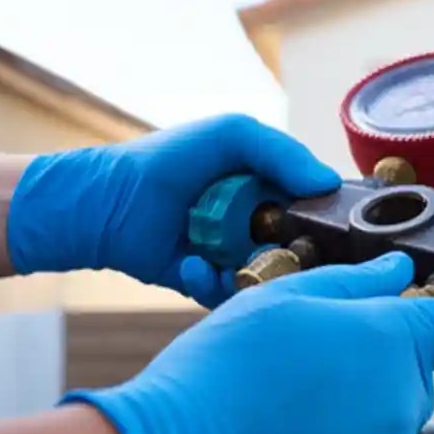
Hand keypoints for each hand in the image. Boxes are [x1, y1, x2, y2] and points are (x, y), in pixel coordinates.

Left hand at [6, 113, 339, 306]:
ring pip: (270, 279)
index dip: (327, 221)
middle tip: (277, 250)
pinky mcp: (211, 284)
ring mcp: (237, 257)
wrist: (104, 201)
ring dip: (252, 273)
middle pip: (303, 252)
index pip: (319, 210)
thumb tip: (328, 183)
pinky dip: (213, 284)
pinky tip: (192, 265)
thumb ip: (283, 152)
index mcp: (274, 189)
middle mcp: (262, 225)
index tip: (326, 228)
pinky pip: (230, 297)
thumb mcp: (231, 136)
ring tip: (226, 261)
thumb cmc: (168, 159)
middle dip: (294, 255)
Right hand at [63, 252, 433, 433]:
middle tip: (308, 376)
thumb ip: (351, 284)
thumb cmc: (216, 378)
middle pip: (416, 382)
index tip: (396, 328)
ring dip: (353, 427)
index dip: (427, 324)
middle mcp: (400, 405)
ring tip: (284, 423)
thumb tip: (395, 271)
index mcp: (389, 342)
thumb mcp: (278, 301)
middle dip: (377, 375)